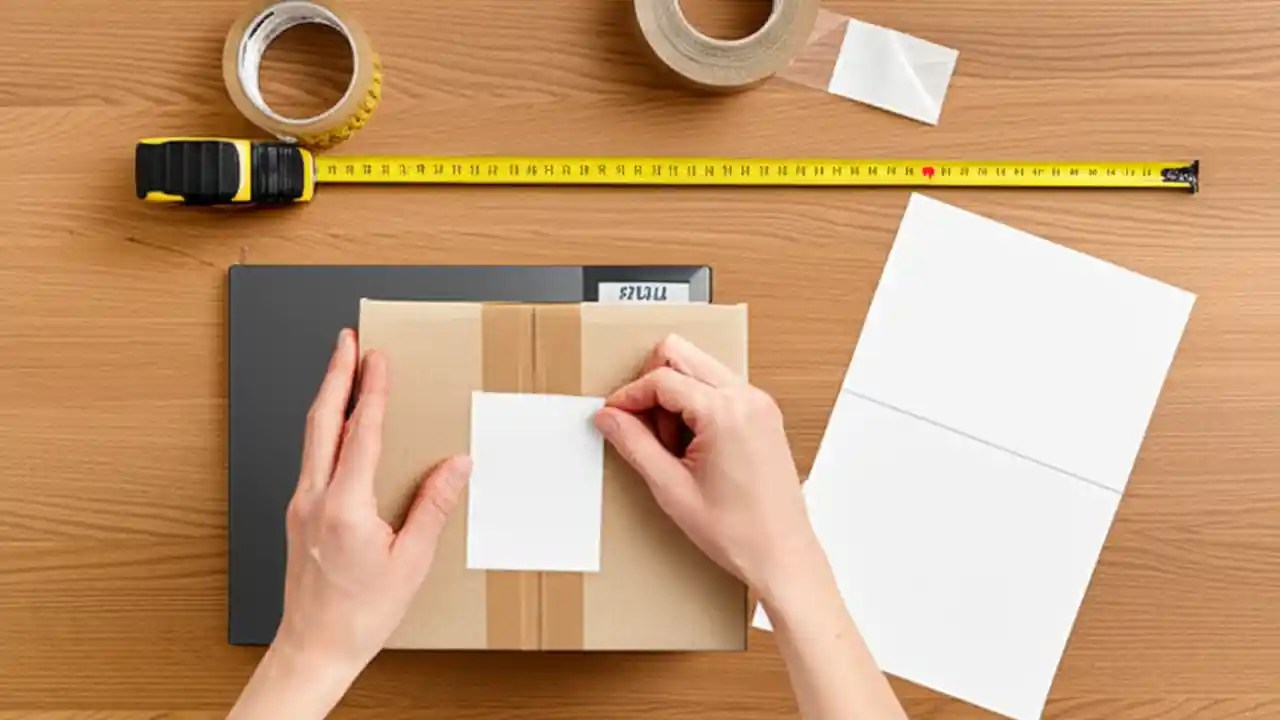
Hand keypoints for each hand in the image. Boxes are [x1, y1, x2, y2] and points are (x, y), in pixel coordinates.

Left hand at [230, 329, 470, 718]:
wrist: (314, 648)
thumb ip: (433, 508)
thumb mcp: (411, 563)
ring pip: (310, 437)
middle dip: (335, 375)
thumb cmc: (361, 614)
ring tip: (342, 370)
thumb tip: (455, 465)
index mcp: (344, 508)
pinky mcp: (297, 515)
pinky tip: (337, 426)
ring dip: (327, 398)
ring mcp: (300, 506)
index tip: (378, 358)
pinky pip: (311, 458)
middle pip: (321, 421)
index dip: (371, 391)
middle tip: (346, 340)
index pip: (359, 433)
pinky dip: (324, 429)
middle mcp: (314, 500)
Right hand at [592, 335, 818, 603]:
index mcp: (725, 412)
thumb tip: (608, 417)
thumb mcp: (672, 489)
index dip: (628, 395)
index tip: (612, 416)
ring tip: (671, 445)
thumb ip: (635, 445)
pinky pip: (718, 387)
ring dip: (674, 395)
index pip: (661, 379)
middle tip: (641, 426)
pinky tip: (690, 444)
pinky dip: (696, 403)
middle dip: (652, 385)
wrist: (782, 554)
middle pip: (681, 354)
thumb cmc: (738, 531)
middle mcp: (747, 398)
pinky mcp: (763, 414)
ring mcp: (759, 403)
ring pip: (699, 367)